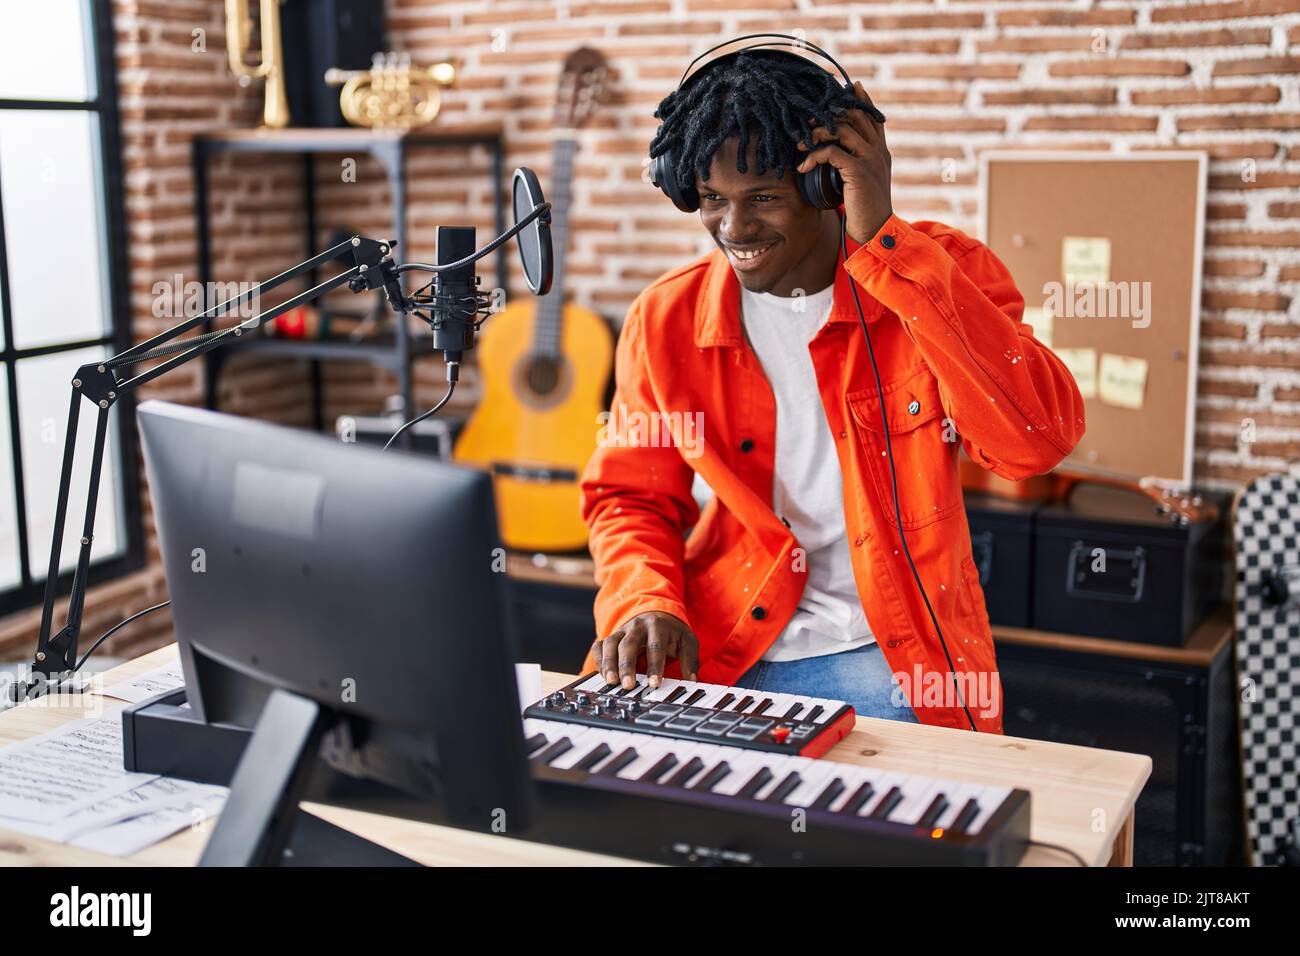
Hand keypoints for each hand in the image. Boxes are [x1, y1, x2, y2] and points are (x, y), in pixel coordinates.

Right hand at [590, 611, 699, 688]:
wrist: (656, 615)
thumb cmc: (672, 633)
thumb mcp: (687, 641)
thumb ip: (690, 660)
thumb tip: (693, 680)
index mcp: (658, 626)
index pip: (655, 646)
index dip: (654, 665)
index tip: (654, 683)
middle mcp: (637, 626)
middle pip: (629, 644)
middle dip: (627, 666)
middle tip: (628, 685)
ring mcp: (622, 630)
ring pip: (610, 644)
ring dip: (609, 663)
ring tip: (611, 682)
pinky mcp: (611, 637)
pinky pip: (600, 646)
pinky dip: (599, 660)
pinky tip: (603, 676)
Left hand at [795, 79, 892, 244]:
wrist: (876, 231)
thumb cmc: (864, 211)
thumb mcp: (861, 183)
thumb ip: (853, 165)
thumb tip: (834, 157)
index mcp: (881, 152)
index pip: (872, 118)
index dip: (861, 100)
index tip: (849, 86)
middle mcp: (878, 151)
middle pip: (855, 116)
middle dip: (829, 113)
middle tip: (806, 119)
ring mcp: (870, 159)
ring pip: (842, 130)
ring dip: (817, 133)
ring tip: (799, 143)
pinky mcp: (859, 171)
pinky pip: (832, 152)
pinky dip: (815, 155)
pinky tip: (803, 166)